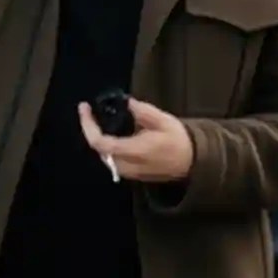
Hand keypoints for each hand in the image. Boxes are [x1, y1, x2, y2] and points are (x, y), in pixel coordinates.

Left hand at [78, 97, 193, 182]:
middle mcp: (127, 166)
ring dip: (99, 137)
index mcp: (134, 151)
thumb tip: (125, 103)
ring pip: (104, 155)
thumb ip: (142, 111)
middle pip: (99, 149)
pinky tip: (111, 133)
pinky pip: (112, 159)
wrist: (192, 162)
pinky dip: (107, 145)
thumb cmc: (178, 140)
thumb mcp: (162, 120)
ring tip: (97, 119)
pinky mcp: (131, 175)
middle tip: (89, 111)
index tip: (84, 107)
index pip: (100, 142)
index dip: (88, 125)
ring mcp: (129, 173)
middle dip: (91, 129)